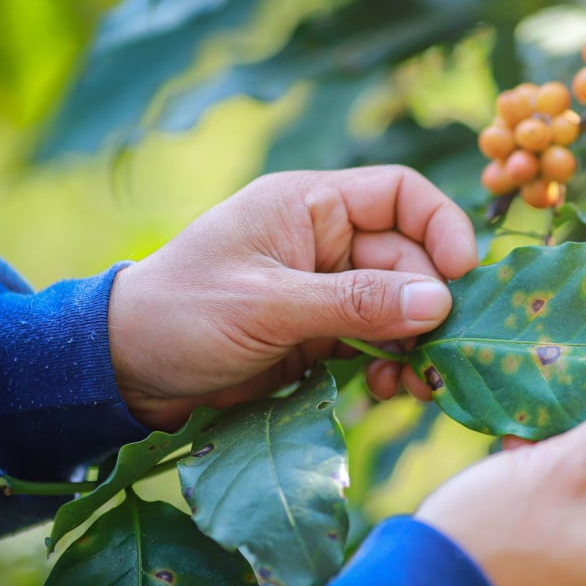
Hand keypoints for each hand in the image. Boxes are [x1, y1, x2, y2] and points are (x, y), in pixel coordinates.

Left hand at [108, 167, 477, 431]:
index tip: (463, 275)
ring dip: (417, 344)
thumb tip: (439, 301)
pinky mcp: (322, 336)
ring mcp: (327, 292)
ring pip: (401, 308)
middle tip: (442, 351)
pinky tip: (388, 390)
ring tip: (419, 383)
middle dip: (431, 305)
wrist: (123, 372)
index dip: (441, 227)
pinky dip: (392, 366)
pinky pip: (378, 344)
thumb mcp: (268, 305)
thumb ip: (355, 302)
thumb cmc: (182, 314)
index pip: (402, 194)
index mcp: (310, 206)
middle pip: (411, 260)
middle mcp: (326, 243)